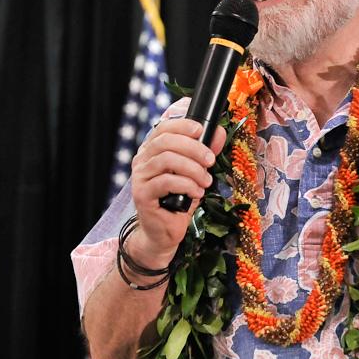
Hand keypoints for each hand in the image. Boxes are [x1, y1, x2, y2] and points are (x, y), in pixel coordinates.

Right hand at [128, 118, 225, 267]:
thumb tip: (219, 133)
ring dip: (192, 169)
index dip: (182, 125)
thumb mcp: (195, 174)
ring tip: (205, 181)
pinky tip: (197, 193)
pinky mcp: (142, 194)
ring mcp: (139, 177)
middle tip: (210, 161)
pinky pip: (165, 182)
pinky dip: (186, 185)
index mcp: (152, 151)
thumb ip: (204, 153)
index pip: (163, 128)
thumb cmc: (178, 200)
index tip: (201, 131)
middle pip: (165, 142)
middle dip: (193, 148)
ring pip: (166, 160)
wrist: (164, 232)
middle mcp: (142, 161)